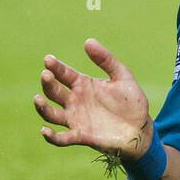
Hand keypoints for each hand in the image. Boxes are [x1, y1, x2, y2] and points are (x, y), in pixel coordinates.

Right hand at [33, 39, 150, 159]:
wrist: (141, 128)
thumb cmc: (131, 101)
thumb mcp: (122, 76)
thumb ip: (106, 60)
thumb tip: (88, 41)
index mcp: (83, 85)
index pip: (64, 74)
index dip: (56, 66)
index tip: (48, 59)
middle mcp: (75, 101)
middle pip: (54, 92)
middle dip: (48, 83)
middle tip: (46, 75)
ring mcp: (76, 119)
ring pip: (51, 114)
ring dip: (42, 108)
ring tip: (38, 99)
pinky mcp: (81, 136)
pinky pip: (62, 138)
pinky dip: (51, 137)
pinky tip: (44, 130)